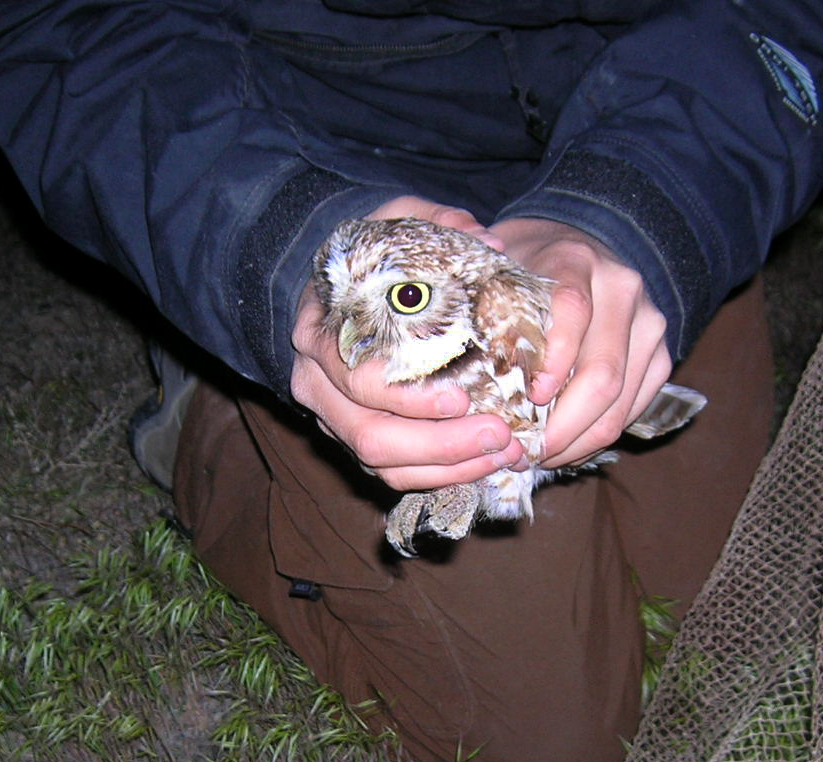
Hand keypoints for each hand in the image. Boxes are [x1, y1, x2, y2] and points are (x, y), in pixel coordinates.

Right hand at [290, 196, 526, 490]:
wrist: (341, 288)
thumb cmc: (373, 258)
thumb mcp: (395, 222)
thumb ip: (435, 223)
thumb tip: (486, 242)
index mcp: (319, 335)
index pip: (356, 382)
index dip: (409, 398)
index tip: (463, 397)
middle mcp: (318, 386)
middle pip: (371, 438)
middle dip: (441, 445)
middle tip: (500, 434)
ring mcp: (336, 420)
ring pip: (383, 466)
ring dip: (449, 468)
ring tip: (504, 453)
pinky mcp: (359, 442)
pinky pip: (396, 476)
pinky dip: (443, 477)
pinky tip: (487, 464)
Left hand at [488, 218, 672, 467]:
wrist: (576, 248)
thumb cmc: (525, 267)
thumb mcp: (499, 266)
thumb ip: (480, 291)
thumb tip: (446, 324)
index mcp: (578, 261)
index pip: (572, 310)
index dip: (553, 360)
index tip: (529, 397)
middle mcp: (622, 290)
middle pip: (603, 373)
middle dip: (562, 426)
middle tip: (525, 451)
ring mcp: (648, 325)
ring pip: (621, 403)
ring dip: (579, 442)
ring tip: (540, 456)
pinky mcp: (659, 357)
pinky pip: (633, 412)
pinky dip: (597, 438)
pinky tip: (566, 447)